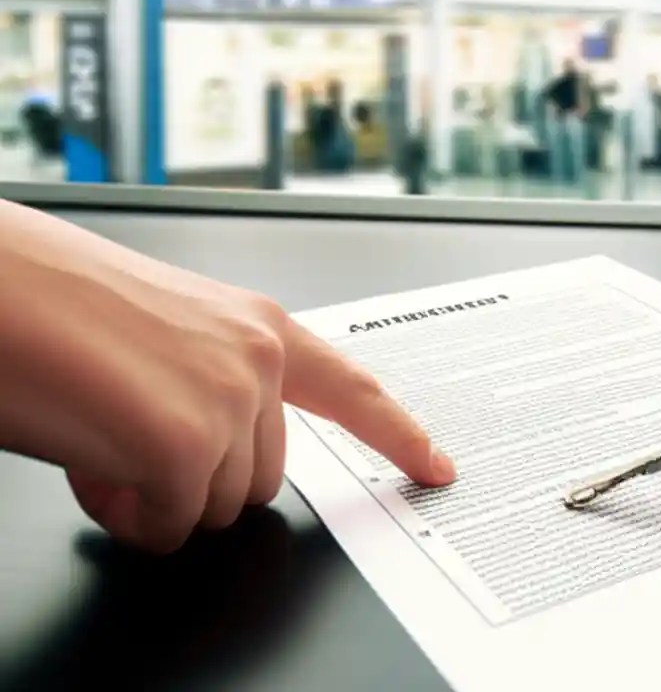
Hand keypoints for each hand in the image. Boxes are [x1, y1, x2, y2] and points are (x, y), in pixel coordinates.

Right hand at [0, 201, 454, 553]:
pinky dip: (123, 513)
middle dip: (192, 480)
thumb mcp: (165, 339)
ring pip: (213, 510)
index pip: (351, 390)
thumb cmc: (49, 305)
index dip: (398, 434)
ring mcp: (230, 402)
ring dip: (153, 496)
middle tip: (122, 432)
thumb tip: (213, 461)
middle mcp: (258, 361)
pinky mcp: (185, 445)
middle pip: (260, 481)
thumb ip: (217, 389)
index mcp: (258, 328)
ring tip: (98, 431)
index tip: (437, 465)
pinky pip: (165, 527)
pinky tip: (86, 455)